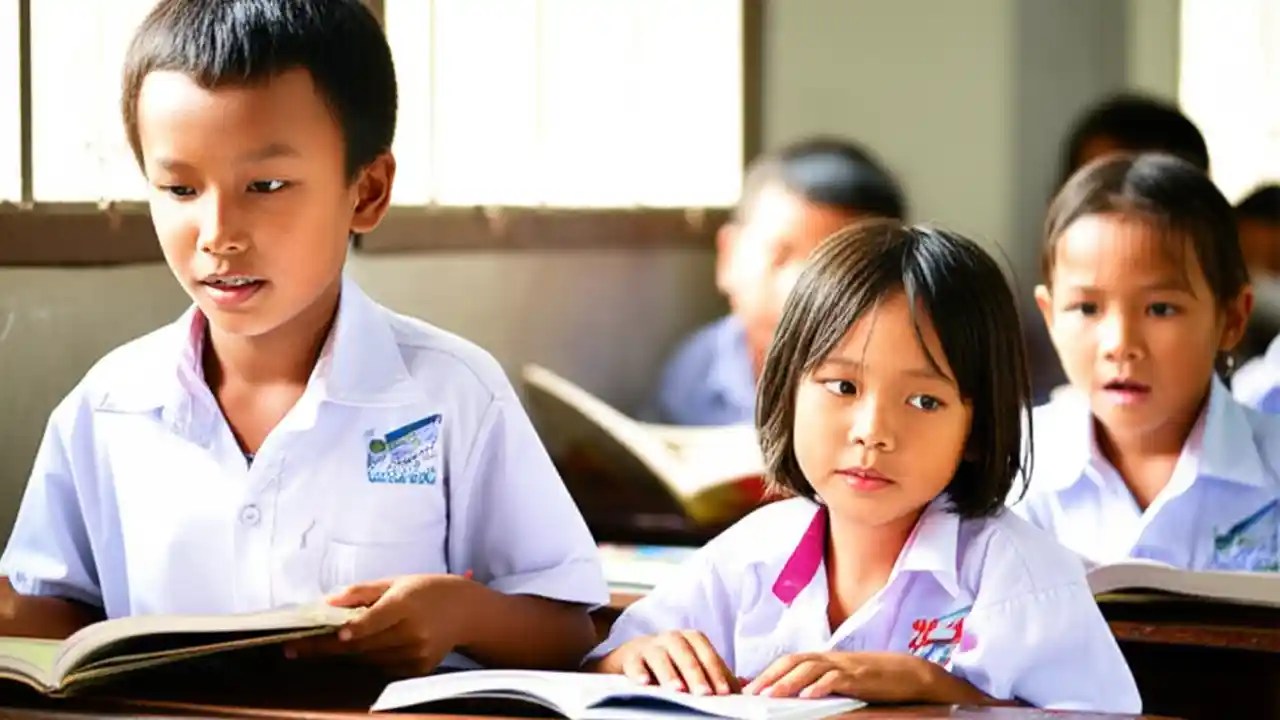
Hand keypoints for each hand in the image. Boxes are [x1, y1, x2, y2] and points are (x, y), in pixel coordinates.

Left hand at [284, 574, 470, 676]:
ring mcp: (415, 655)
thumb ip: (362, 592)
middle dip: (324, 648)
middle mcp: (412, 633)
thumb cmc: (427, 590)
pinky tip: (360, 647)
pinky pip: (380, 667)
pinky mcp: (417, 670)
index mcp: (406, 605)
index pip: (373, 621)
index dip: (352, 630)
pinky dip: (365, 658)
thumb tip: (328, 603)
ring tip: (316, 645)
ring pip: (367, 658)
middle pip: (361, 645)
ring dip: (342, 653)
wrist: (466, 612)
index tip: (331, 634)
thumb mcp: (396, 581)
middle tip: (292, 648)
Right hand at [595, 630, 740, 695]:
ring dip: (669, 672)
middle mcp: (671, 639)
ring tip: (677, 690)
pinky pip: (633, 662)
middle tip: (704, 694)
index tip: (725, 693)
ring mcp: (648, 646)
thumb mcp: (693, 668)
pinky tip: (644, 683)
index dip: (716, 671)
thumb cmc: (671, 664)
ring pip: (659, 655)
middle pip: (685, 652)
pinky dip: (638, 671)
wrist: (631, 657)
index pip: (706, 653)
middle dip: (696, 673)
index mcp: (690, 640)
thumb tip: (746, 689)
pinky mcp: (628, 656)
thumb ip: (717, 677)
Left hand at [743, 651, 940, 701]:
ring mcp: (845, 666)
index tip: (749, 687)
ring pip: (810, 669)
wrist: (910, 673)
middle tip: (751, 693)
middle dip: (770, 676)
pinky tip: (807, 696)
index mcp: (825, 659)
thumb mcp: (843, 677)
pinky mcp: (860, 677)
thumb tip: (795, 693)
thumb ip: (821, 681)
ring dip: (788, 682)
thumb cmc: (875, 678)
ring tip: (771, 695)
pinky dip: (820, 687)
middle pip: (794, 662)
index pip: (790, 661)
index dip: (769, 672)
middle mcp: (831, 659)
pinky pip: (836, 679)